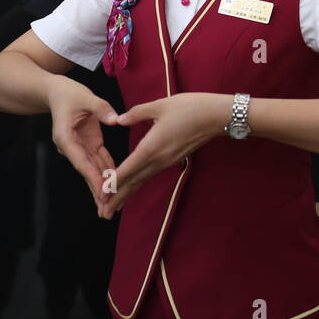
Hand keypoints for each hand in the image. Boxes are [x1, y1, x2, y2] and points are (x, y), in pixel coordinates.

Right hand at [47, 78, 118, 216]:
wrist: (56, 92)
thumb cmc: (67, 93)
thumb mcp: (84, 96)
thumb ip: (100, 108)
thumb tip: (115, 119)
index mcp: (66, 138)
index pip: (81, 161)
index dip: (93, 177)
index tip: (103, 191)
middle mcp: (71, 147)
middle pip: (87, 172)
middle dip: (97, 191)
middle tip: (107, 210)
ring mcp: (80, 147)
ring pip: (94, 170)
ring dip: (104, 186)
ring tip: (113, 205)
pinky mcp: (89, 143)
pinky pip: (100, 160)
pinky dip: (109, 171)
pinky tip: (118, 182)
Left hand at [104, 93, 229, 218]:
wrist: (217, 116)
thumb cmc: (190, 108)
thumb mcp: (160, 105)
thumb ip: (136, 113)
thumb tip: (117, 120)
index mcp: (152, 147)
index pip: (128, 169)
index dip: (113, 183)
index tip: (101, 196)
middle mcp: (159, 159)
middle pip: (134, 182)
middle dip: (118, 198)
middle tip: (104, 213)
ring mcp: (167, 161)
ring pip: (142, 180)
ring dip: (127, 193)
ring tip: (114, 206)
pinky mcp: (173, 159)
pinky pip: (151, 174)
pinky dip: (139, 183)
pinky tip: (134, 185)